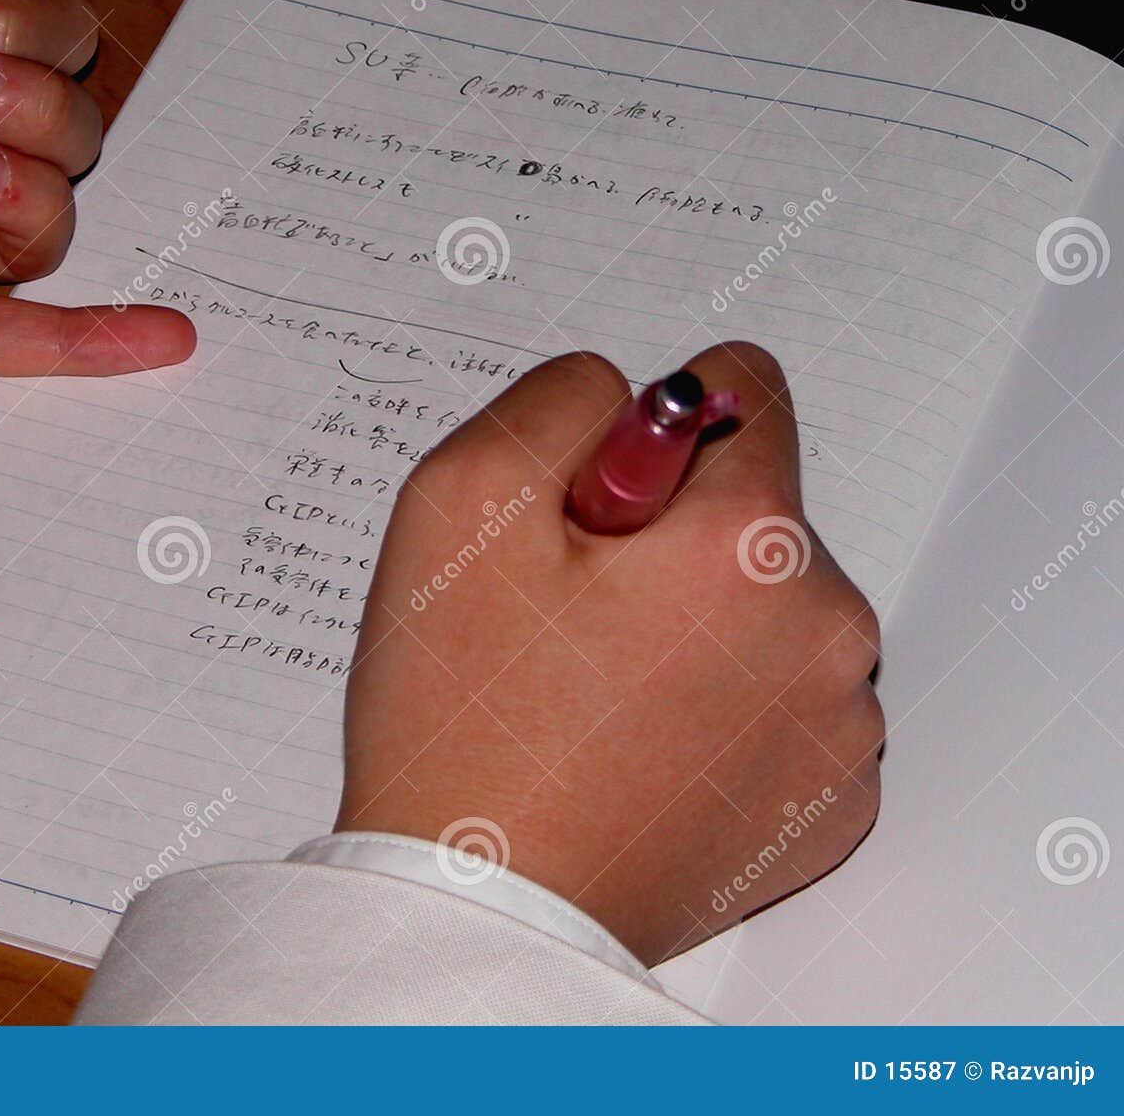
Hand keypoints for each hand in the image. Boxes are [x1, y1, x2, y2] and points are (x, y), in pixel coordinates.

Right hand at [336, 343, 882, 964]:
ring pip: (765, 607)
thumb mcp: (459, 503)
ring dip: (694, 623)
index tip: (588, 513)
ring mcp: (839, 729)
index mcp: (750, 546)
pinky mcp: (828, 802)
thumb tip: (633, 397)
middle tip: (569, 622)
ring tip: (595, 695)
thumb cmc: (465, 722)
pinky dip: (719, 706)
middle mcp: (829, 631)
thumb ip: (558, 401)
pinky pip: (781, 699)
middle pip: (751, 510)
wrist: (481, 908)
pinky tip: (637, 750)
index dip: (642, 436)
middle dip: (666, 538)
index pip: (741, 389)